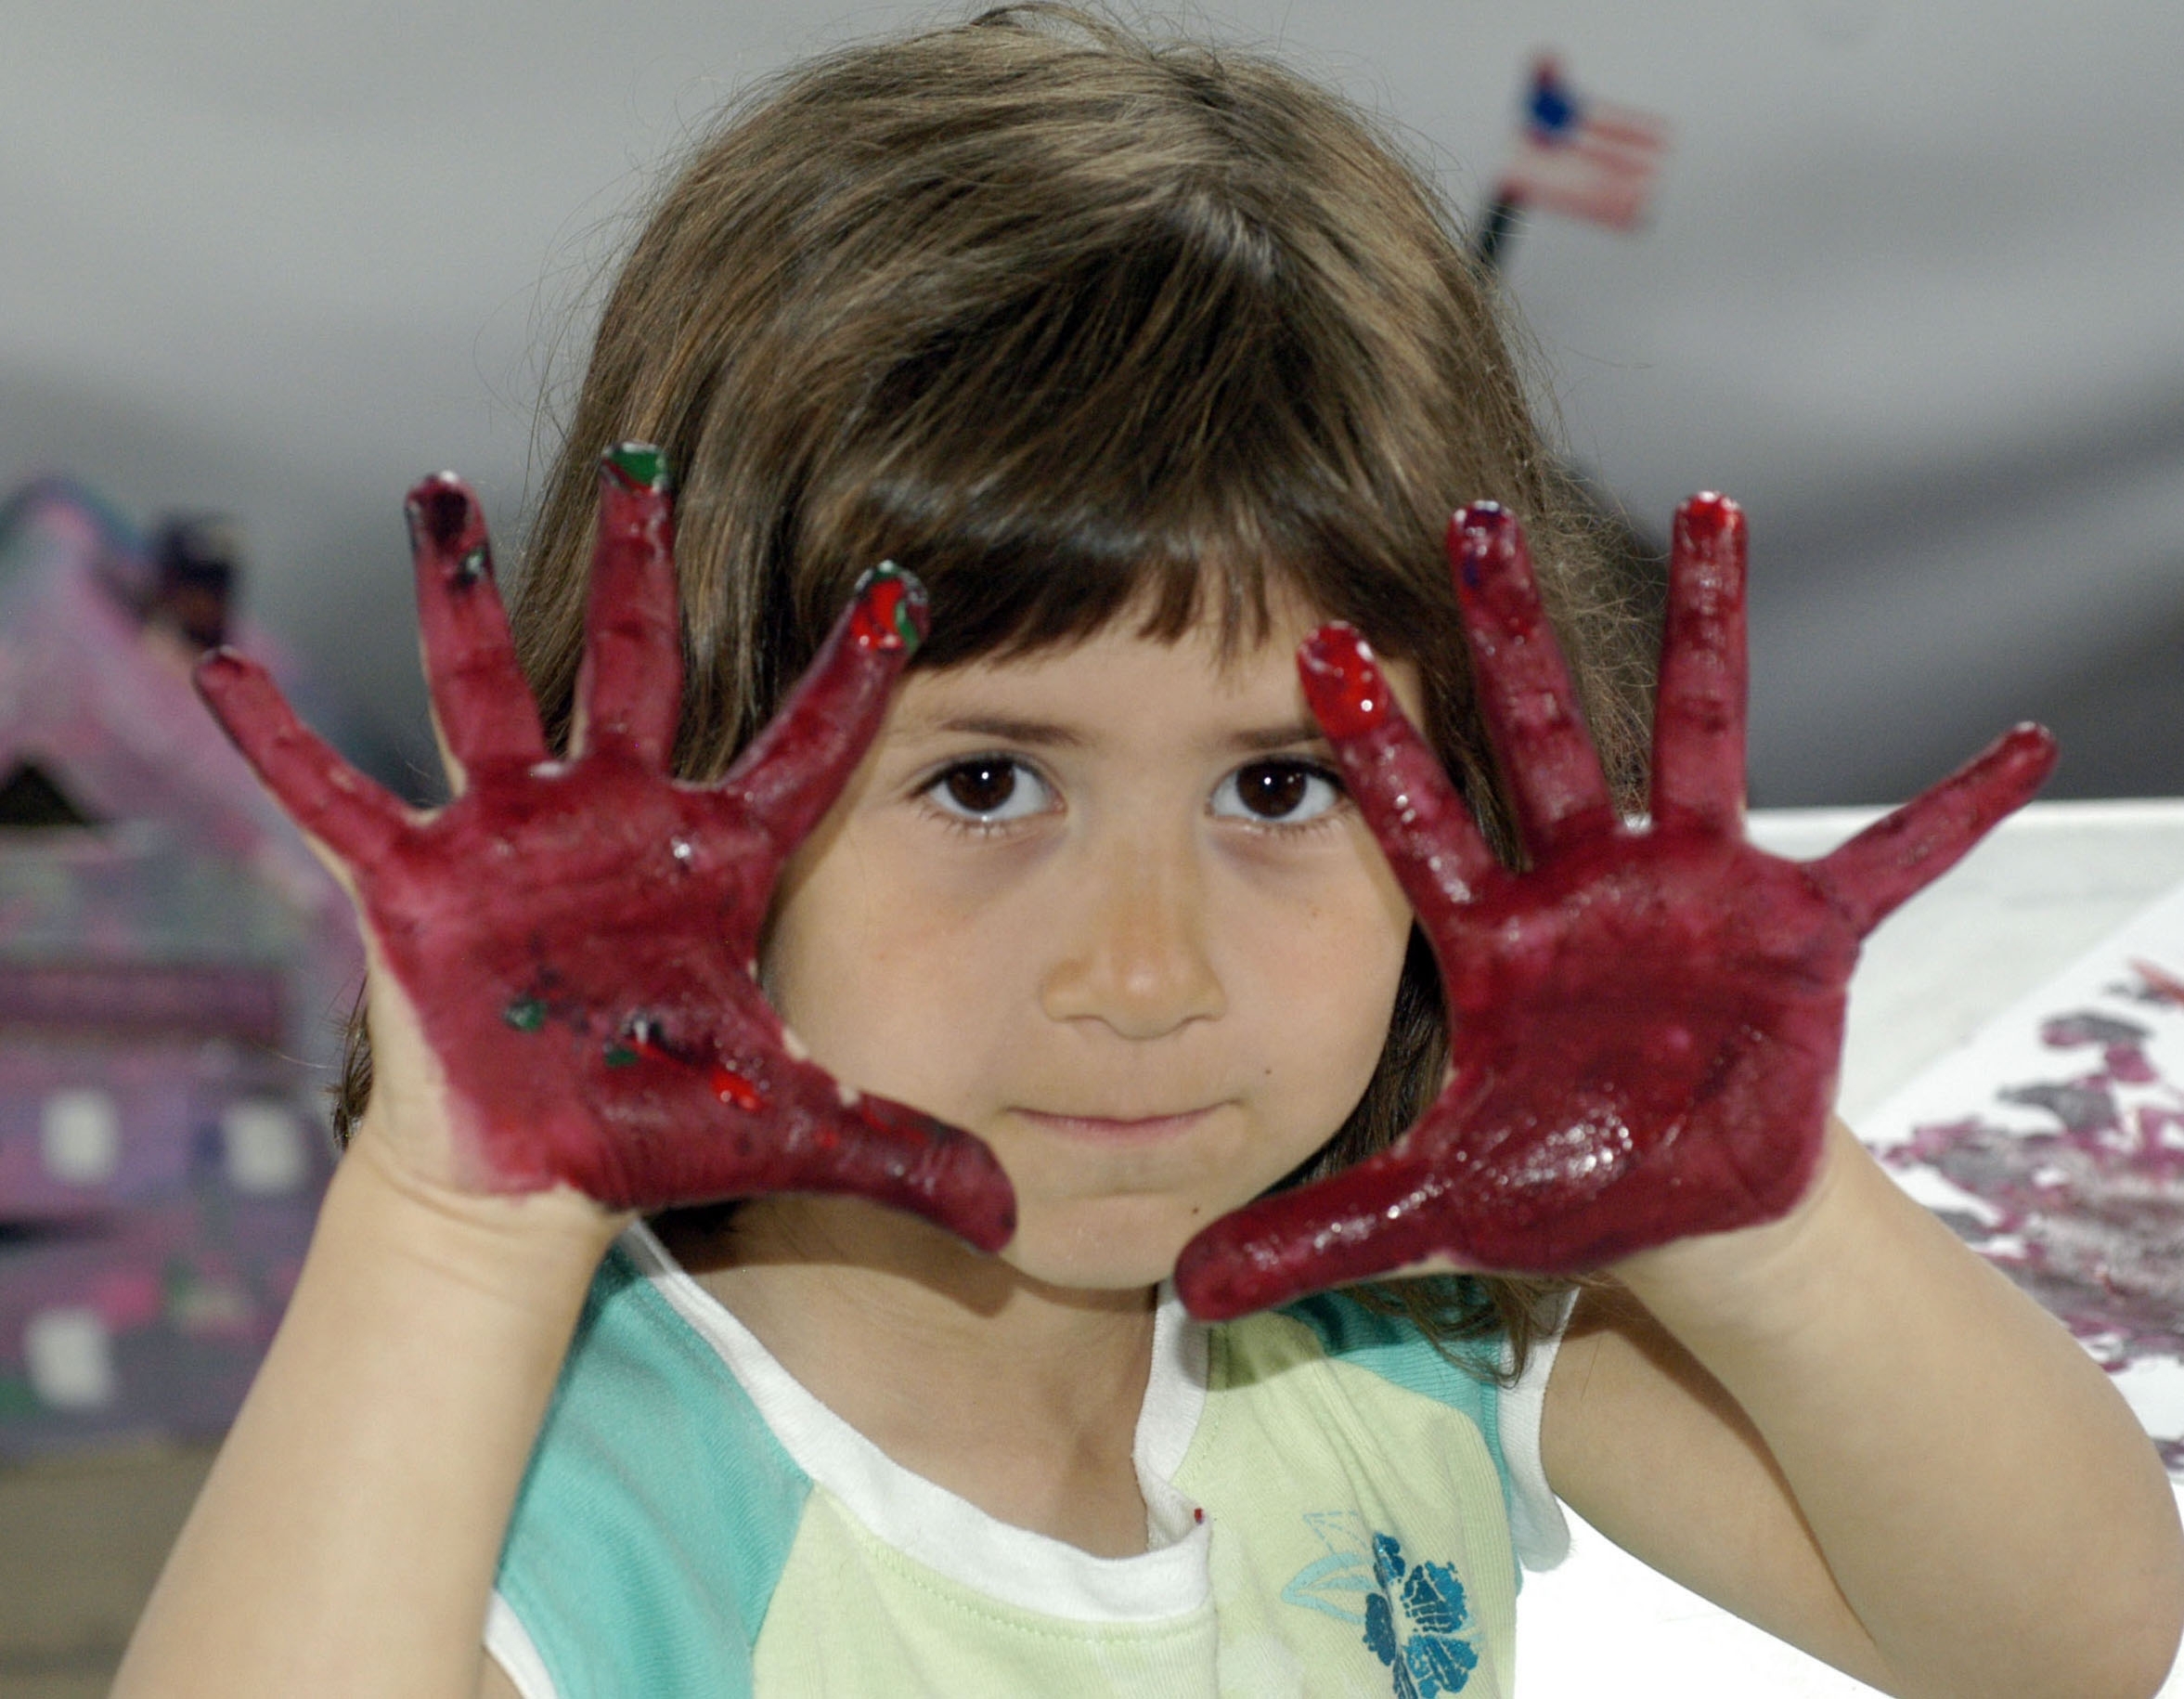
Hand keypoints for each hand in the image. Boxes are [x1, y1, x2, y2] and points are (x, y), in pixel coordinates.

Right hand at [194, 446, 1013, 1249]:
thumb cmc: (661, 1129)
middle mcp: (614, 817)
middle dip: (639, 563)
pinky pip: (336, 802)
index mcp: (718, 856)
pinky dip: (281, 745)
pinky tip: (230, 669)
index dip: (857, 672)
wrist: (542, 1182)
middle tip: (650, 451)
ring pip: (483, 692)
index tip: (907, 578)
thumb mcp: (795, 1131)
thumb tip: (1015, 1223)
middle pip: (635, 664)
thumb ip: (910, 1156)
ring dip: (456, 597)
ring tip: (436, 487)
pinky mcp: (413, 887)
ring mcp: (510, 838)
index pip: (805, 745)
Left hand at [1176, 495, 2052, 1317]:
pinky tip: (2023, 746)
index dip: (1374, 741)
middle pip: (1546, 740)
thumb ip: (1323, 1234)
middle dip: (1514, 637)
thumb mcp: (1439, 1212)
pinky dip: (1954, 814)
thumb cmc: (1555, 1182)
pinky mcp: (1799, 934)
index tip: (1316, 638)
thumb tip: (1189, 1285)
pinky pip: (1893, 863)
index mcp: (1496, 940)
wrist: (1676, 1208)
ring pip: (1699, 741)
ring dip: (1708, 634)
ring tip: (1712, 510)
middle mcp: (1589, 888)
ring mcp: (1697, 895)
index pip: (1419, 824)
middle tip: (1475, 515)